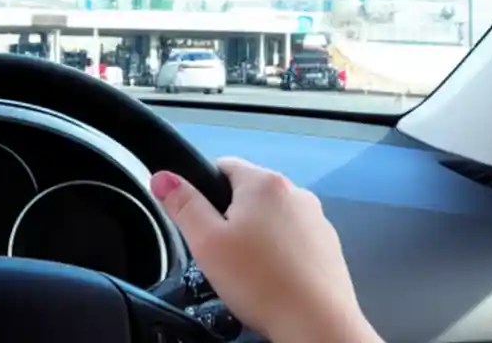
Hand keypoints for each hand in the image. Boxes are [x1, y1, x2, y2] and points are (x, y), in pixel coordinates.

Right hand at [150, 158, 380, 342]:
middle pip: (248, 195)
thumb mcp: (206, 242)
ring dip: (257, 237)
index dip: (204, 192)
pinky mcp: (328, 246)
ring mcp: (316, 220)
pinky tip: (273, 280)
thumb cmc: (261, 283)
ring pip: (272, 219)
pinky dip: (280, 255)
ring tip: (249, 272)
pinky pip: (293, 241)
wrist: (317, 325)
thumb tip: (163, 177)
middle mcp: (296, 193)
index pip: (223, 166)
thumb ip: (183, 205)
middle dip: (231, 219)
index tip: (202, 224)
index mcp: (264, 183)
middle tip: (222, 254)